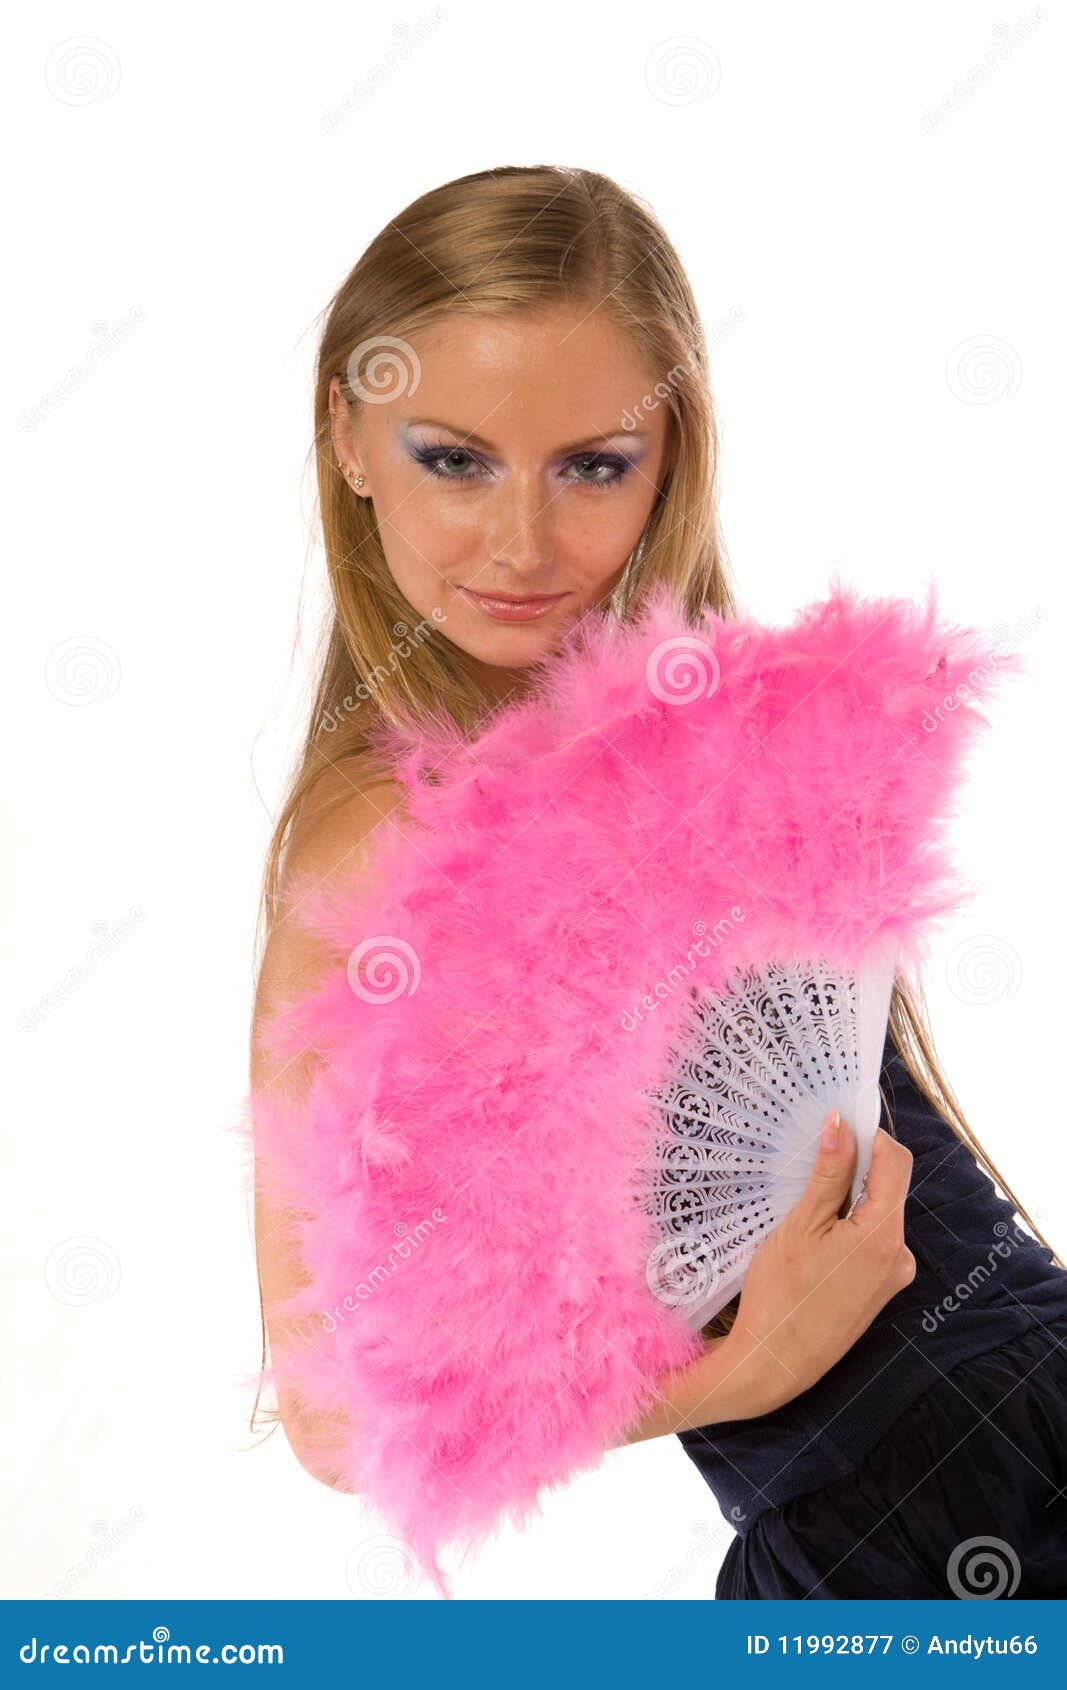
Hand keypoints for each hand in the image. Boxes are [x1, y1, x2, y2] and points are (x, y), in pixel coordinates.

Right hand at [720, 1112, 915, 1415]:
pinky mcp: (879, 1291)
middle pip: (887, 1189)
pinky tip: (813, 1238)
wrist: (772, 1365)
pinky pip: (871, 1242)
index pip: (896, 1163)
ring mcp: (892, 1277)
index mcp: (883, 1236)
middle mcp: (899, 1256)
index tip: (837, 1126)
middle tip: (810, 1164)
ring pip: (877, 1215)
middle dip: (854, 1169)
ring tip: (804, 1208)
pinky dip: (848, 1228)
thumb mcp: (800, 1225)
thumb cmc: (779, 1296)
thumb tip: (842, 1125)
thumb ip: (828, 1174)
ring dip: (848, 1200)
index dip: (869, 1137)